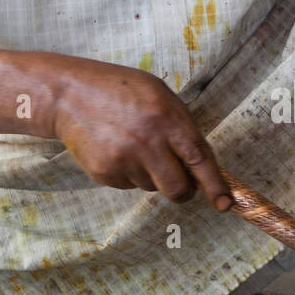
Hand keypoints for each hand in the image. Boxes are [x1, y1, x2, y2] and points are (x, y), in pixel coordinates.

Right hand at [50, 60, 231, 209]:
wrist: (68, 95)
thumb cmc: (120, 90)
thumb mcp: (159, 95)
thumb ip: (181, 126)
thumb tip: (199, 164)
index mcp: (167, 118)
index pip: (199, 159)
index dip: (215, 185)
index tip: (225, 203)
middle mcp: (147, 142)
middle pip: (177, 188)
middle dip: (184, 191)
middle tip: (181, 183)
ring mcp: (123, 160)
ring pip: (152, 188)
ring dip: (152, 176)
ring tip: (135, 147)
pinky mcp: (104, 173)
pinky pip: (128, 186)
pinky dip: (129, 174)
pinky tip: (116, 150)